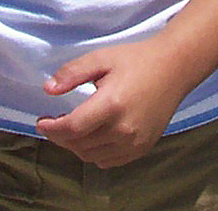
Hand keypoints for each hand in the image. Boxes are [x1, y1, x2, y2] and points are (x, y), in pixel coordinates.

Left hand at [36, 37, 187, 167]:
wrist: (176, 67)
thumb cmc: (138, 59)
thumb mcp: (103, 57)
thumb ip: (73, 73)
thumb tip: (48, 90)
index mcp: (112, 104)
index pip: (71, 128)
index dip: (51, 128)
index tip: (41, 121)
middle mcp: (123, 129)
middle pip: (78, 144)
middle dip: (61, 135)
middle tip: (57, 121)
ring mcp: (134, 142)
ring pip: (90, 155)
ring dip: (76, 145)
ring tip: (75, 127)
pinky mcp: (142, 148)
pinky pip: (108, 161)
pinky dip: (94, 152)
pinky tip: (95, 136)